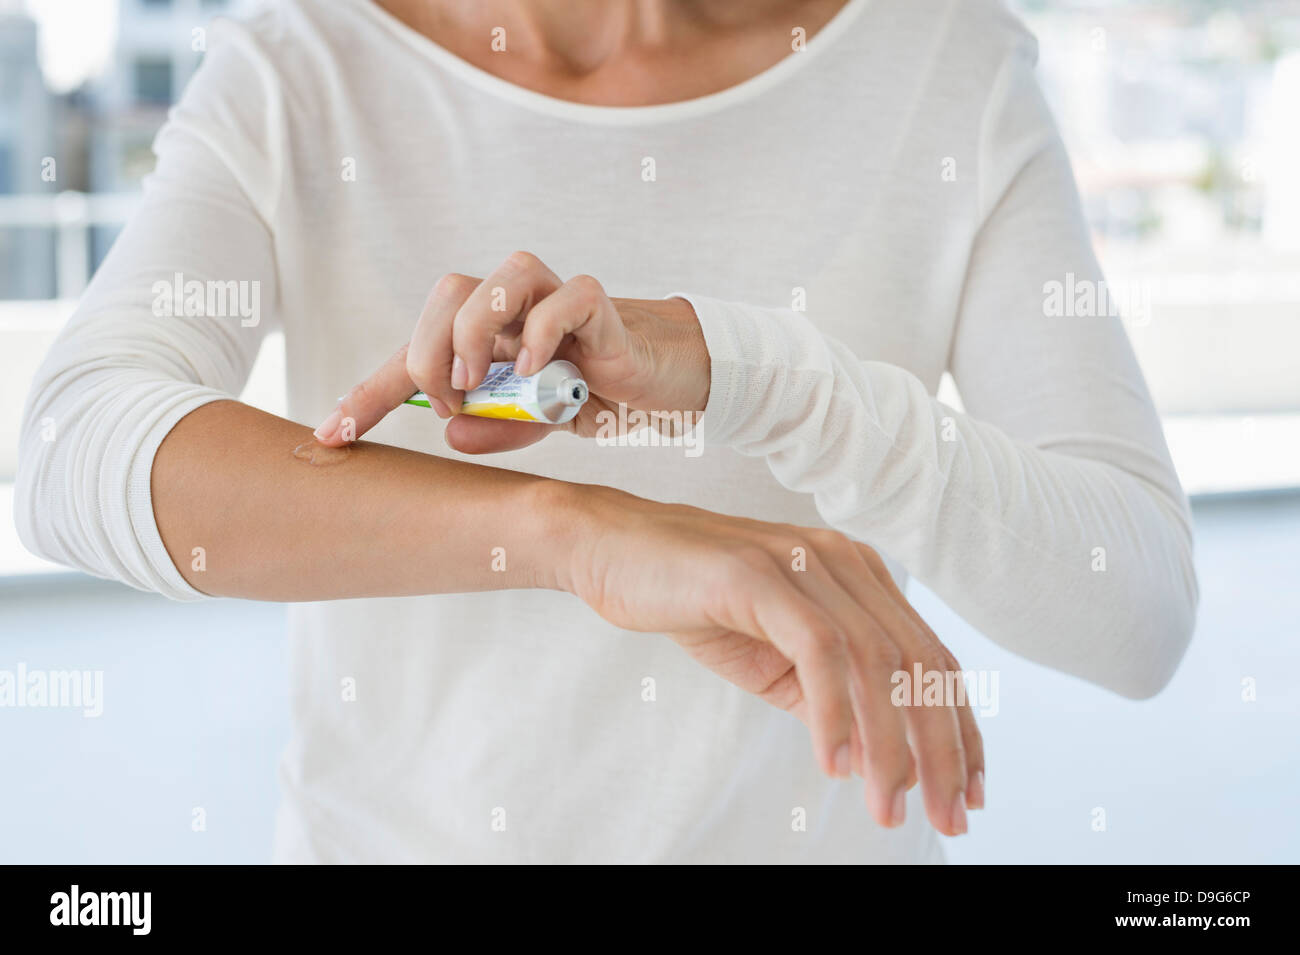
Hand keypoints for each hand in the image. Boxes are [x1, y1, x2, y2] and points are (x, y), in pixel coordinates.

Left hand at [314, 251, 709, 451]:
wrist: (659, 381)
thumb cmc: (590, 393)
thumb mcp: (533, 425)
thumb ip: (493, 428)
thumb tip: (450, 433)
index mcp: (485, 337)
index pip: (413, 356)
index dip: (368, 395)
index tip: (332, 437)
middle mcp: (512, 309)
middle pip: (448, 294)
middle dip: (429, 351)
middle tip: (450, 401)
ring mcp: (554, 300)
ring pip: (500, 279)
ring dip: (476, 331)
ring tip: (480, 382)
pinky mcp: (599, 306)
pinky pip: (568, 297)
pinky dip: (545, 329)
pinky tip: (537, 368)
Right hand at [555, 483, 983, 835]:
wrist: (614, 550)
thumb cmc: (695, 601)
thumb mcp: (775, 661)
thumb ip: (830, 700)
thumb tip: (883, 762)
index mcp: (860, 576)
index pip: (932, 660)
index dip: (959, 731)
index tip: (967, 794)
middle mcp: (846, 562)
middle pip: (919, 664)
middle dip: (941, 750)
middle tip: (946, 817)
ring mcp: (804, 562)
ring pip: (877, 661)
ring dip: (889, 744)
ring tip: (888, 806)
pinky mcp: (761, 574)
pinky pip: (818, 650)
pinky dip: (834, 712)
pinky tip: (834, 763)